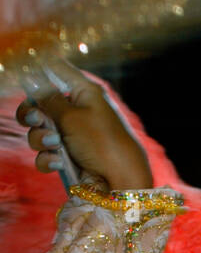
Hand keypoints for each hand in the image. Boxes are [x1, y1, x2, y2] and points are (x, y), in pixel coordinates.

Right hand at [15, 56, 153, 192]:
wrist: (120, 182)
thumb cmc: (102, 143)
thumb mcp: (73, 116)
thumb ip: (49, 99)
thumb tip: (35, 83)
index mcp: (84, 92)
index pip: (58, 70)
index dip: (40, 71)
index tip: (29, 81)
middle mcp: (76, 111)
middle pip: (40, 104)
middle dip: (33, 113)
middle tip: (37, 120)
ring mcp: (71, 136)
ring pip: (40, 131)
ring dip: (40, 138)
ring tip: (54, 145)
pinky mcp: (68, 158)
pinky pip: (46, 154)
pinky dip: (49, 159)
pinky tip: (58, 163)